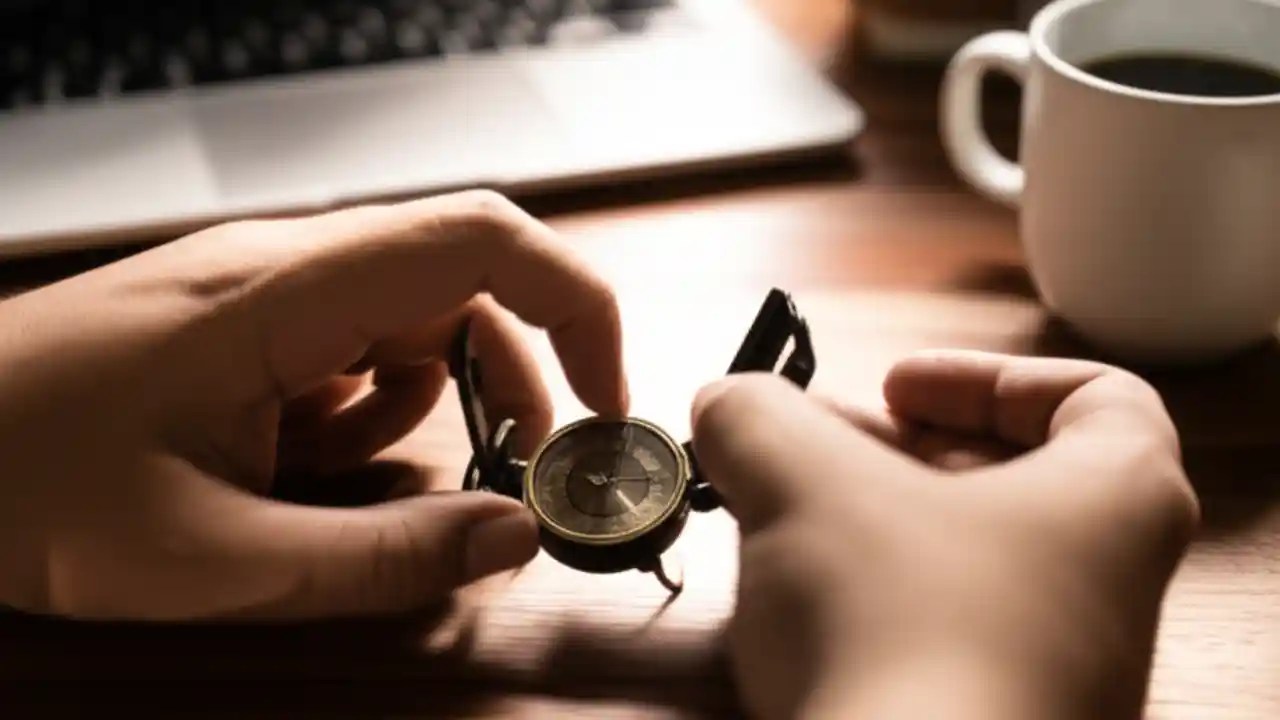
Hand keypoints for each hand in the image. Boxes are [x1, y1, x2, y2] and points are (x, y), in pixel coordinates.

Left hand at [0, 190, 626, 621]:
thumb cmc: (17, 490)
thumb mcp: (212, 559)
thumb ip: (378, 559)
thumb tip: (512, 540)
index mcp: (286, 294)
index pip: (484, 241)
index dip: (577, 307)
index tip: (606, 404)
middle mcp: (285, 272)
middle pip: (462, 285)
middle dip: (513, 382)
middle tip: (524, 479)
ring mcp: (260, 296)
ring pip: (409, 324)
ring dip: (434, 408)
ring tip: (388, 494)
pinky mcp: (240, 329)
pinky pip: (348, 355)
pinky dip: (366, 418)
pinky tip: (311, 473)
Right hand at [691, 351, 1198, 719]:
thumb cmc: (897, 627)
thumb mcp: (804, 482)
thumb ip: (756, 417)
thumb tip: (728, 404)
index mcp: (1113, 503)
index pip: (1096, 398)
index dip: (983, 377)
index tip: (892, 385)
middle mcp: (1105, 593)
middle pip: (1006, 480)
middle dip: (889, 449)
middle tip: (803, 446)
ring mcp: (1057, 673)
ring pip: (961, 565)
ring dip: (866, 527)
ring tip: (776, 521)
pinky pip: (938, 641)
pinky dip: (871, 607)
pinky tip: (793, 611)